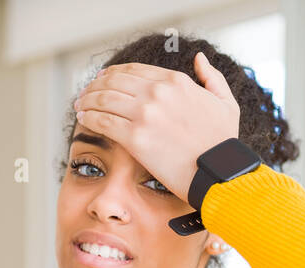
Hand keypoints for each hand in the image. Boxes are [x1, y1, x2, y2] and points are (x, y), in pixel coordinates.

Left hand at [72, 51, 240, 203]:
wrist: (219, 171)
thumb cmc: (223, 143)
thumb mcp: (225, 102)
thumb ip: (211, 77)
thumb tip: (199, 58)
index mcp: (176, 81)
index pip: (134, 70)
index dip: (114, 73)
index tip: (103, 79)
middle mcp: (158, 92)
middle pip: (114, 81)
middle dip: (95, 85)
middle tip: (85, 93)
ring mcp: (145, 114)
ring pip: (104, 98)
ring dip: (87, 100)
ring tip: (80, 105)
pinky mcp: (135, 137)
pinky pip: (102, 121)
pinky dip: (88, 117)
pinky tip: (82, 118)